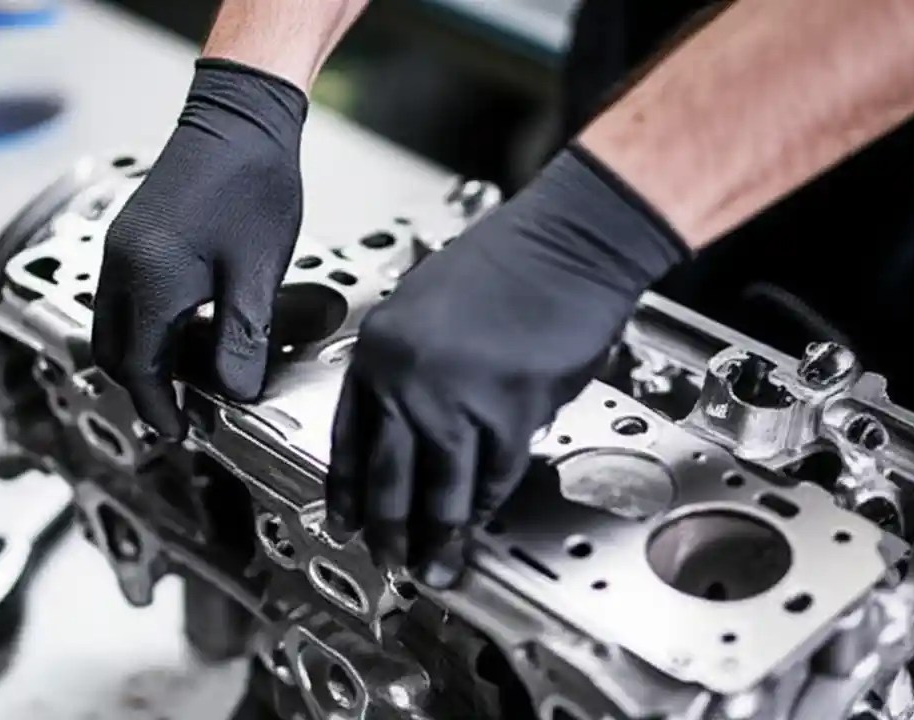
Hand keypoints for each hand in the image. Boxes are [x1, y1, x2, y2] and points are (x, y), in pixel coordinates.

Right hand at [92, 59, 307, 438]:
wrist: (240, 116)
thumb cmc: (252, 187)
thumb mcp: (257, 274)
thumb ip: (242, 340)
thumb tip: (236, 394)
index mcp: (149, 284)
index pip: (140, 369)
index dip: (158, 409)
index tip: (178, 433)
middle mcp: (121, 267)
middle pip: (113, 352)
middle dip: (142, 389)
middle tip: (181, 412)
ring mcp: (120, 248)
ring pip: (113, 325)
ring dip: (141, 357)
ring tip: (186, 375)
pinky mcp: (131, 233)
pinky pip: (121, 297)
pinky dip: (142, 326)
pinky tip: (184, 327)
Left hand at [325, 146, 687, 587]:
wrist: (567, 241)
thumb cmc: (510, 263)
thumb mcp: (428, 308)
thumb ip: (411, 368)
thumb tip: (410, 429)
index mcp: (379, 347)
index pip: (348, 435)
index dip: (346, 487)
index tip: (346, 519)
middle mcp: (405, 374)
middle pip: (386, 472)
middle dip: (387, 526)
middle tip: (388, 559)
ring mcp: (454, 394)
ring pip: (438, 486)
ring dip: (439, 536)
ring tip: (437, 567)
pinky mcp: (508, 408)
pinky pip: (493, 471)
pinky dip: (487, 501)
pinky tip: (480, 519)